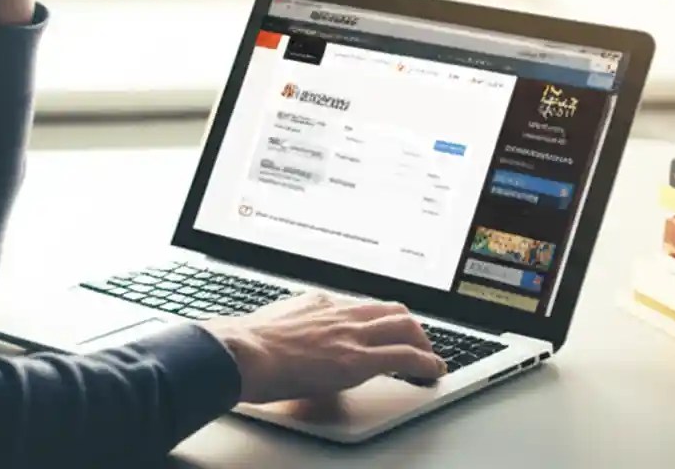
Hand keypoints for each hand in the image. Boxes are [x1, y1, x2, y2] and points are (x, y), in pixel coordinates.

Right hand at [203, 293, 445, 404]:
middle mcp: (341, 313)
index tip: (384, 328)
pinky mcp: (358, 360)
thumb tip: (285, 336)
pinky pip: (404, 356)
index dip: (379, 319)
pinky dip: (425, 363)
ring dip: (423, 343)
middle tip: (417, 342)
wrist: (242, 353)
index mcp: (320, 302)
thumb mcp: (274, 322)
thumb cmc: (246, 345)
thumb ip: (290, 324)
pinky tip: (432, 371)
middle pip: (391, 310)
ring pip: (405, 327)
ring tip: (430, 358)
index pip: (362, 306)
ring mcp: (351, 335)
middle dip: (410, 326)